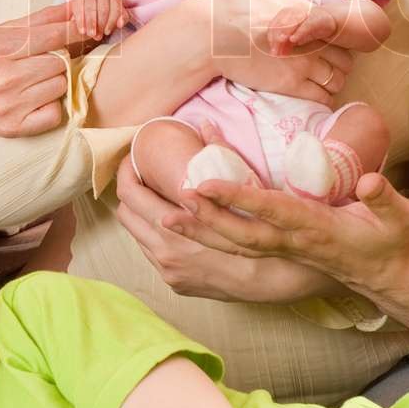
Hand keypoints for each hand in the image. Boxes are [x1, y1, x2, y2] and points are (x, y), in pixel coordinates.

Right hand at [0, 3, 90, 136]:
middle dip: (56, 58)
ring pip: (60, 87)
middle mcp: (3, 79)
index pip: (51, 37)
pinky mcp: (13, 128)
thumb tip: (75, 8)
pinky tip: (35, 99)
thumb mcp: (1, 31)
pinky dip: (50, 105)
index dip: (71, 31)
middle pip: (59, 62)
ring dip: (54, 81)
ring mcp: (8, 106)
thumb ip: (41, 20)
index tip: (82, 28)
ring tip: (34, 79)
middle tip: (40, 59)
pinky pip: (54, 114)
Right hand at [68, 0, 126, 41]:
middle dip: (101, 25)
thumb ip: (122, 19)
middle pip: (103, 10)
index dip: (112, 22)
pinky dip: (81, 22)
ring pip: (91, 10)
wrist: (87, 17)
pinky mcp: (77, 0)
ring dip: (91, 24)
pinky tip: (82, 31)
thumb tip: (121, 24)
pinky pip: (80, 11)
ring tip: (91, 34)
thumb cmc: (105, 18)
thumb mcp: (115, 19)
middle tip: (98, 36)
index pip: (116, 8)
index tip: (107, 32)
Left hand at [114, 160, 339, 302]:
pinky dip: (156, 233)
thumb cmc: (266, 230)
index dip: (128, 171)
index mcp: (174, 229)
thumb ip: (220, 156)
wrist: (280, 280)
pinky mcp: (178, 284)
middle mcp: (166, 254)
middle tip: (141, 170)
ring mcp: (170, 272)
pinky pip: (153, 253)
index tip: (134, 157)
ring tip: (157, 192)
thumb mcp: (244, 190)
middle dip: (131, 188)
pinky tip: (174, 218)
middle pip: (128, 214)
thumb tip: (204, 123)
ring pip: (137, 235)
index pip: (132, 195)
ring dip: (143, 212)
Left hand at [172, 172, 408, 298]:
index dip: (238, 198)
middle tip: (173, 199)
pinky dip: (211, 242)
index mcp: (317, 229)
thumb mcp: (399, 219)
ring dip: (200, 233)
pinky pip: (239, 250)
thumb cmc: (392, 242)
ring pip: (234, 245)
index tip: (206, 183)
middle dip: (206, 217)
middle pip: (241, 233)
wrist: (390, 278)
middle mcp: (294, 244)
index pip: (271, 211)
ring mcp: (285, 254)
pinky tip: (189, 234)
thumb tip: (370, 182)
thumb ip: (384, 200)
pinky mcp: (281, 257)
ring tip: (164, 218)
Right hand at [206, 0, 353, 102]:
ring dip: (333, 79)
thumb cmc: (232, 3)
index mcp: (308, 14)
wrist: (209, 35)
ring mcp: (302, 66)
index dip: (339, 36)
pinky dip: (323, 96)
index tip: (329, 38)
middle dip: (340, 60)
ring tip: (322, 77)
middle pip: (346, 59)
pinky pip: (322, 97)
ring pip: (337, 80)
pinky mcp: (289, 85)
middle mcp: (311, 42)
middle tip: (328, 60)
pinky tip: (314, 90)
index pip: (343, 30)